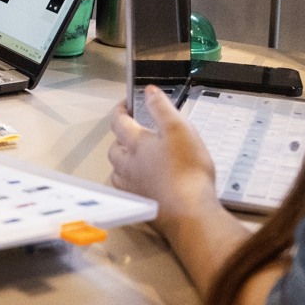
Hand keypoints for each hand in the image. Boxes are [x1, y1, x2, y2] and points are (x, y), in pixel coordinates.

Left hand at [108, 85, 221, 234]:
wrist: (190, 213)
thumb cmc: (187, 170)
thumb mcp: (179, 129)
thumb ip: (161, 108)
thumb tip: (149, 91)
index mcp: (136, 144)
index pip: (118, 121)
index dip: (121, 109)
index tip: (126, 103)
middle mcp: (128, 165)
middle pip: (115, 148)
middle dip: (121, 137)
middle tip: (135, 132)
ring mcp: (132, 187)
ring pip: (118, 171)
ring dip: (124, 162)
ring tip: (138, 158)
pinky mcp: (141, 205)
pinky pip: (128, 190)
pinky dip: (133, 182)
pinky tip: (145, 182)